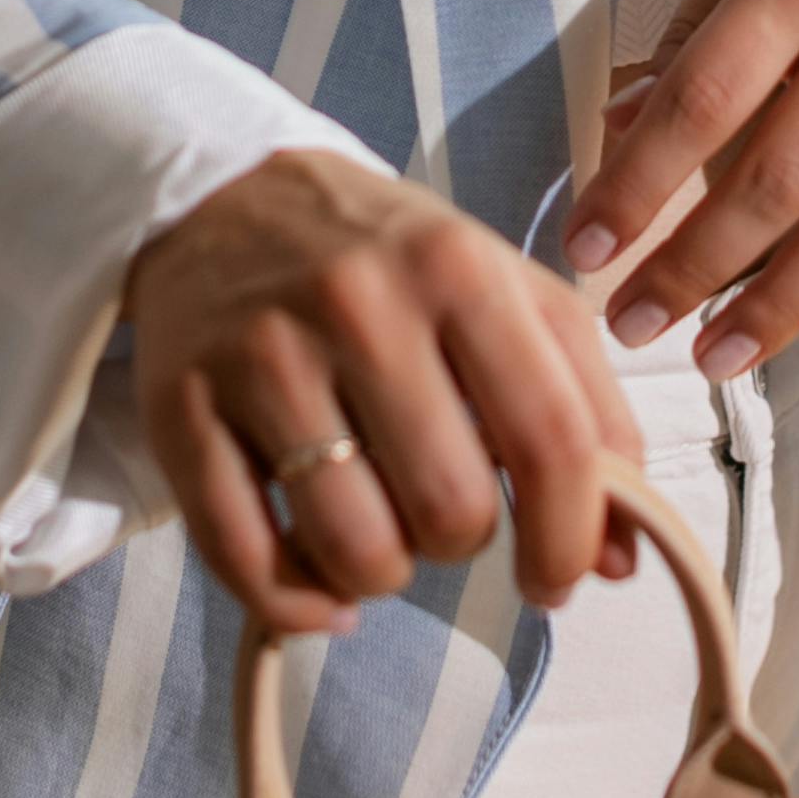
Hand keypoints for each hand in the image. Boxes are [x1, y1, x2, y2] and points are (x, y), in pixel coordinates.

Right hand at [124, 152, 640, 633]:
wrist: (225, 195)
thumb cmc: (388, 261)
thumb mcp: (505, 293)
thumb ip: (583, 410)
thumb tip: (619, 558)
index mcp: (458, 269)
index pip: (549, 439)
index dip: (570, 536)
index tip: (559, 578)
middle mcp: (359, 305)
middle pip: (452, 512)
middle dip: (462, 543)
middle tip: (442, 510)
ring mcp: (261, 356)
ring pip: (356, 549)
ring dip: (380, 575)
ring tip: (376, 530)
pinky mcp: (179, 407)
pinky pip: (246, 562)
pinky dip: (295, 602)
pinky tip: (316, 578)